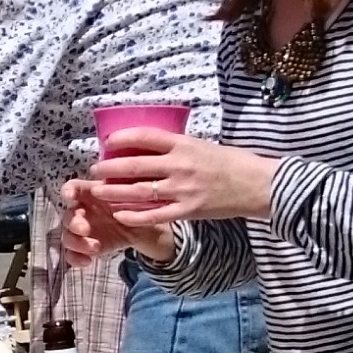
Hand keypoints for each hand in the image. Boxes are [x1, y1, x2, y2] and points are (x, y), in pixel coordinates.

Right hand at [58, 177, 172, 265]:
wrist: (144, 226)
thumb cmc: (134, 204)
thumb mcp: (132, 194)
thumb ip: (123, 190)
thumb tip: (118, 187)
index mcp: (90, 193)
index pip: (71, 188)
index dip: (67, 192)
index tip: (70, 198)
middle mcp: (81, 210)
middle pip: (67, 216)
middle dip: (74, 223)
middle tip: (84, 229)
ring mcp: (82, 231)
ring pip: (67, 237)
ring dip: (77, 243)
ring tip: (95, 247)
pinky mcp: (84, 247)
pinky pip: (72, 254)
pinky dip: (75, 258)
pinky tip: (87, 261)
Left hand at [82, 128, 282, 228]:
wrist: (257, 184)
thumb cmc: (230, 162)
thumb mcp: (202, 145)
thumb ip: (177, 147)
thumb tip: (148, 146)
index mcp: (183, 144)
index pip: (145, 137)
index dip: (121, 139)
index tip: (107, 143)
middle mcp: (180, 165)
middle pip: (134, 166)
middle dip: (109, 168)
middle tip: (95, 170)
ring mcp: (182, 189)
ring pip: (139, 191)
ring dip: (115, 192)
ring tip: (99, 192)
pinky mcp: (187, 210)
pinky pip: (154, 214)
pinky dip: (134, 216)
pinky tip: (119, 215)